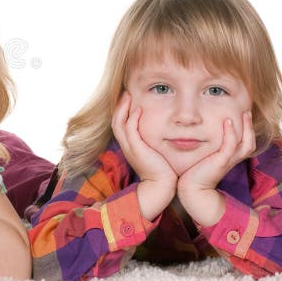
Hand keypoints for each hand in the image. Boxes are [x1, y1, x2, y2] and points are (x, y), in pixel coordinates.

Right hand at [112, 92, 175, 219]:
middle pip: (115, 121)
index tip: (129, 100)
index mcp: (130, 147)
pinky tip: (138, 108)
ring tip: (128, 96)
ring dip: (123, 108)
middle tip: (126, 93)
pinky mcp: (136, 149)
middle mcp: (126, 146)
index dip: (122, 112)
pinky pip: (130, 129)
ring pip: (119, 123)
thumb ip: (155, 144)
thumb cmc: (163, 172)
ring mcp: (130, 147)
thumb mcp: (155, 155)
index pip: (120, 125)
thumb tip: (165, 135)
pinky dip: (132, 117)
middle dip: (120, 106)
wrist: (161, 187)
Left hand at [177, 111, 254, 212]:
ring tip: (242, 114)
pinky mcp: (220, 163)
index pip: (244, 144)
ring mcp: (227, 161)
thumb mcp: (202, 157)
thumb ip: (205, 148)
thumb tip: (194, 134)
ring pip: (245, 143)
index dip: (246, 131)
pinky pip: (230, 146)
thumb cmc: (192, 173)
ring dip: (246, 128)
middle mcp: (231, 160)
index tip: (241, 116)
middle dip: (250, 128)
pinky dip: (230, 134)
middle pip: (249, 142)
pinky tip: (227, 122)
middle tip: (246, 112)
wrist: (190, 190)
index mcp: (228, 158)